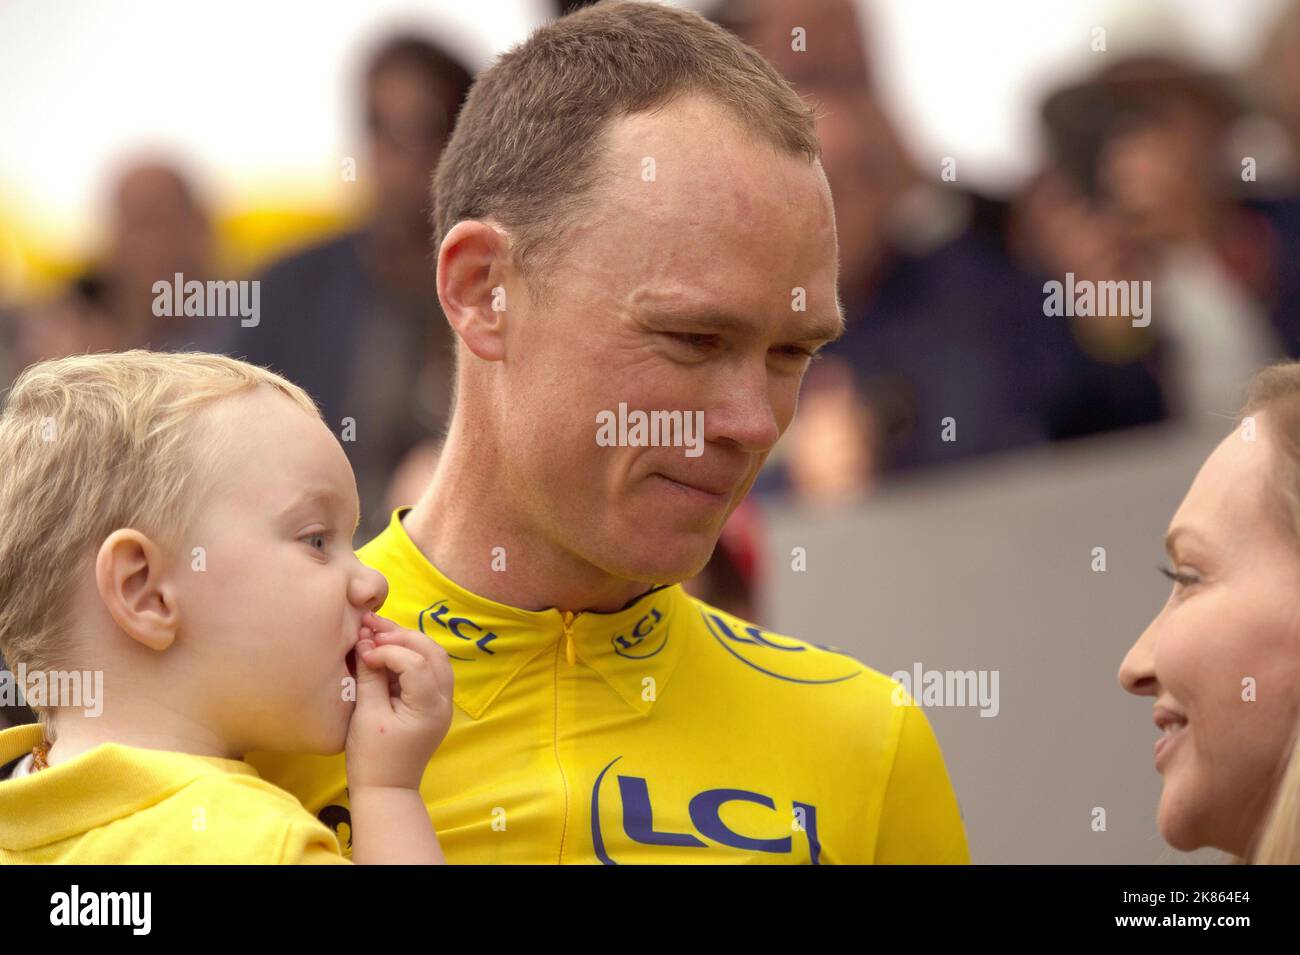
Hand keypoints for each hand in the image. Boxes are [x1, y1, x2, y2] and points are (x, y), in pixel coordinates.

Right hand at [345, 612, 453, 789]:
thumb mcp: (367, 715)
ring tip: (378, 632)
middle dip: (403, 635)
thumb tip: (365, 642)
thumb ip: (369, 677)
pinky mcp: (433, 703)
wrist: (386, 790)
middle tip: (373, 626)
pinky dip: (410, 655)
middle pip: (433, 652)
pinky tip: (386, 649)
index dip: (388, 651)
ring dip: (408, 642)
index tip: (363, 653)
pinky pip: (429, 669)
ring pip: (435, 657)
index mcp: (430, 707)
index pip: (416, 662)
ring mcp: (442, 702)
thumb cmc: (373, 758)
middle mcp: (444, 701)